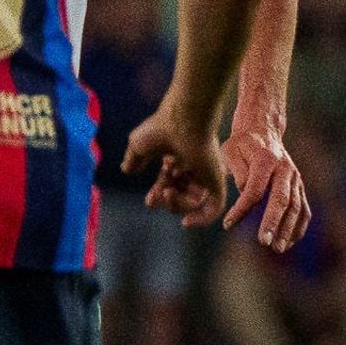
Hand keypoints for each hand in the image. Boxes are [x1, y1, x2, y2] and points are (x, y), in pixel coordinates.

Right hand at [122, 110, 228, 226]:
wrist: (181, 122)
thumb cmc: (161, 129)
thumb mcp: (139, 146)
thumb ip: (134, 159)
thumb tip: (127, 170)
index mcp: (179, 159)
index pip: (170, 184)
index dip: (158, 195)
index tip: (149, 200)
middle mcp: (195, 168)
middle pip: (182, 195)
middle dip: (166, 201)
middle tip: (157, 197)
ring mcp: (207, 175)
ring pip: (195, 203)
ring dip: (178, 206)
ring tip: (168, 194)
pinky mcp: (217, 181)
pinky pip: (214, 208)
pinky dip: (202, 219)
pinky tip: (186, 222)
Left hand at [219, 121, 311, 251]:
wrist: (264, 131)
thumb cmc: (241, 144)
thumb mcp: (231, 150)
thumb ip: (237, 171)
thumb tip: (245, 193)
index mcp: (265, 160)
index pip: (254, 189)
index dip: (241, 209)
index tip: (227, 224)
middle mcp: (285, 170)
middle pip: (281, 200)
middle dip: (273, 223)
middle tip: (265, 243)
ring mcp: (295, 179)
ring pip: (296, 207)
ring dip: (288, 229)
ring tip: (278, 248)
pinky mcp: (299, 186)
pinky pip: (303, 208)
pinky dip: (299, 226)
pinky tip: (290, 242)